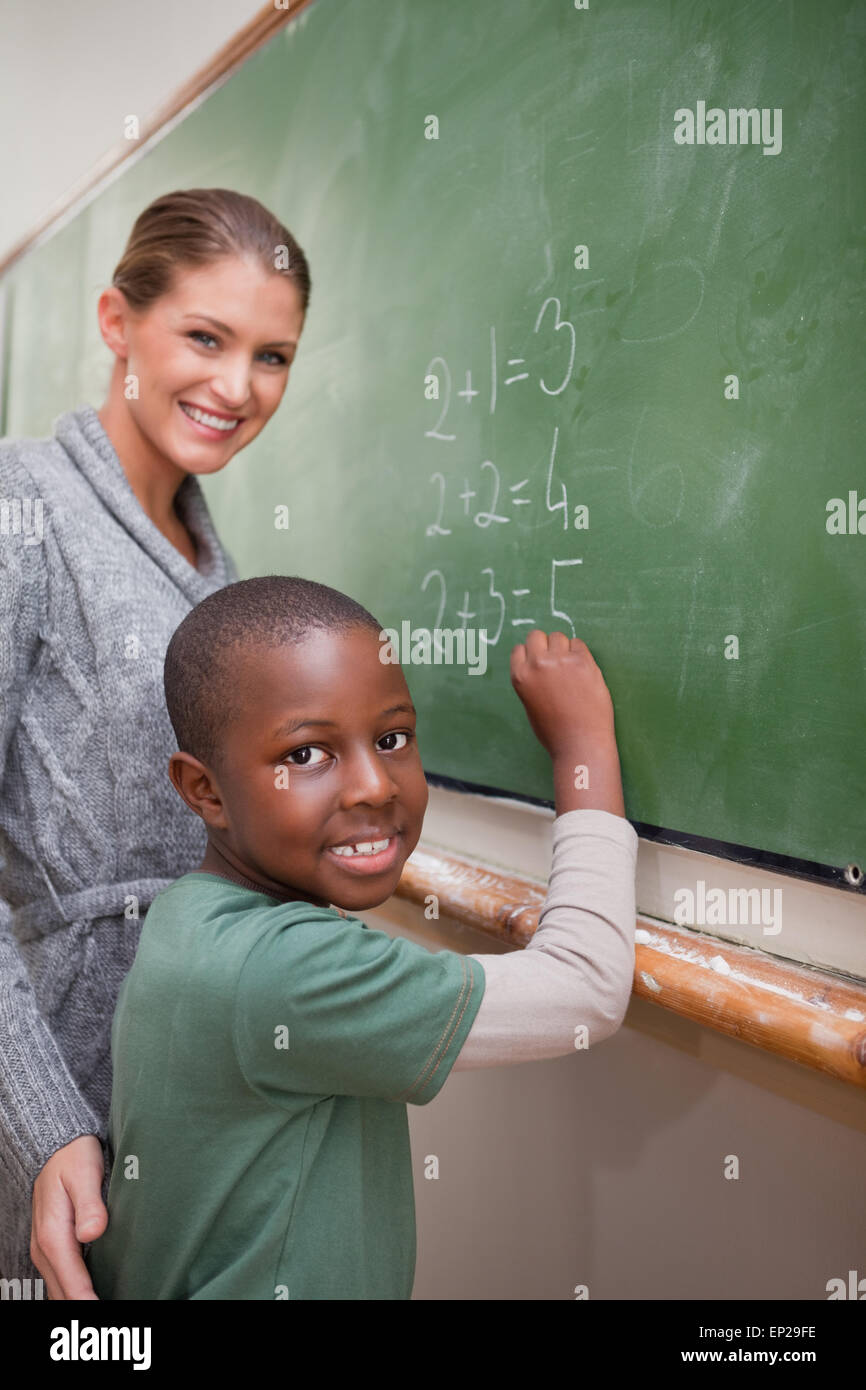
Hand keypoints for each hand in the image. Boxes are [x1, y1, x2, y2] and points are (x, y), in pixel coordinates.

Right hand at [31, 1135, 106, 1299]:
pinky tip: (94, 1296)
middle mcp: (44, 1248)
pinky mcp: (53, 1248)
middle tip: (115, 1314)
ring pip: (60, 1290)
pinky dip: (74, 1292)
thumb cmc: (73, 1157)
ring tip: (106, 1309)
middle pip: (63, 1293)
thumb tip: (92, 1233)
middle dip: (84, 1307)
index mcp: (53, 1235)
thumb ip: (89, 1203)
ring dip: (79, 1301)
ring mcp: (46, 1250)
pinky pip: (61, 1279)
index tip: (105, 1310)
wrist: (57, 1147)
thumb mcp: (84, 1172)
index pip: (72, 1282)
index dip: (88, 1301)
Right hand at [510, 629, 624, 817]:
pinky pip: (579, 644)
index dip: (530, 656)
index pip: (519, 649)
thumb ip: (531, 680)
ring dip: (564, 648)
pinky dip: (580, 654)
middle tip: (556, 663)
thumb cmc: (555, 731)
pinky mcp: (583, 661)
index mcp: (520, 676)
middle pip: (537, 635)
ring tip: (571, 670)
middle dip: (545, 646)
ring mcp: (561, 660)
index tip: (539, 665)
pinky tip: (583, 672)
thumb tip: (538, 664)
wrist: (580, 742)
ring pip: (559, 637)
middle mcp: (537, 664)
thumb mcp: (530, 704)